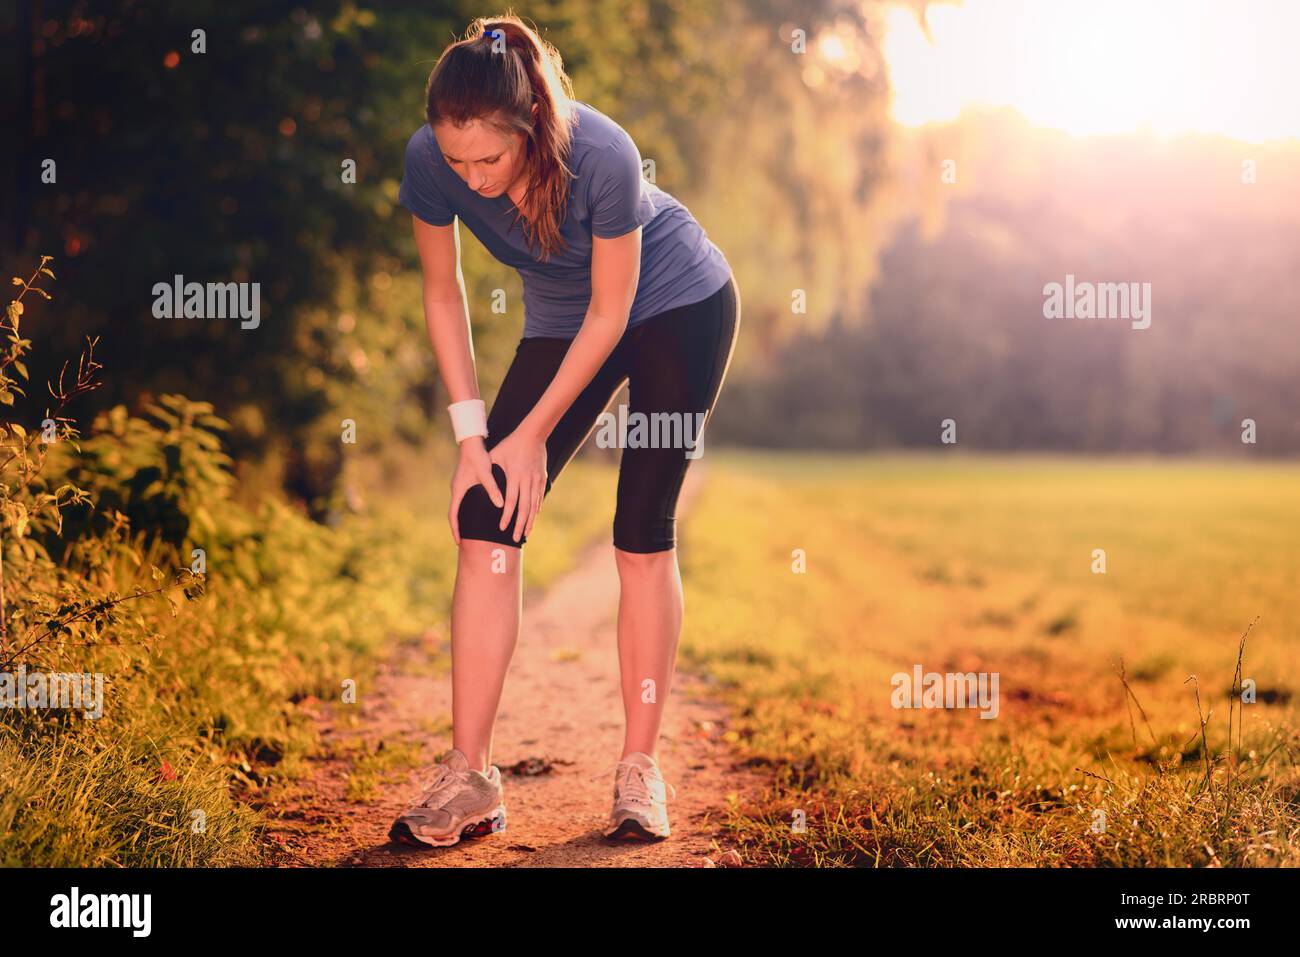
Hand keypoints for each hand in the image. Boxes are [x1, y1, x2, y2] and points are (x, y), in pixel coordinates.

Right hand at [448, 436, 503, 544]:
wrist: (472, 442)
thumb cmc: (478, 457)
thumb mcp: (486, 473)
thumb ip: (493, 489)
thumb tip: (502, 505)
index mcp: (458, 490)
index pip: (453, 515)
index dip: (456, 529)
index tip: (459, 541)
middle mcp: (457, 490)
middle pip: (454, 513)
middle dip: (458, 528)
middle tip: (463, 541)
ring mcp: (460, 487)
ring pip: (459, 507)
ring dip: (462, 520)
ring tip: (470, 532)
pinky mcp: (465, 483)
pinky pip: (463, 501)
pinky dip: (466, 511)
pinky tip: (476, 515)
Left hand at [488, 426, 547, 542]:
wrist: (532, 434)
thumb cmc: (510, 445)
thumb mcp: (496, 455)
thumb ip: (490, 473)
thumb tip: (479, 487)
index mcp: (515, 475)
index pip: (511, 501)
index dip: (507, 516)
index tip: (502, 528)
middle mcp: (527, 480)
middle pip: (524, 508)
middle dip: (519, 524)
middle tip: (515, 538)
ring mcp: (536, 479)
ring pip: (534, 505)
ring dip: (530, 520)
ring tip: (525, 533)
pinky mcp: (542, 478)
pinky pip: (539, 497)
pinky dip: (536, 509)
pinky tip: (533, 518)